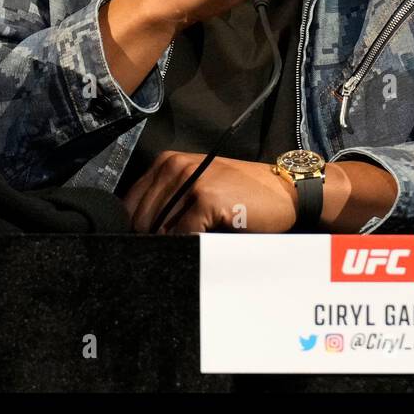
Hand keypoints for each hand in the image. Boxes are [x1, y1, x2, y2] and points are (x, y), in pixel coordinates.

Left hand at [122, 150, 298, 233]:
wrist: (282, 191)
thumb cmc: (242, 193)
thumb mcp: (198, 185)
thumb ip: (168, 199)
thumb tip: (138, 231)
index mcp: (167, 162)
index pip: (130, 203)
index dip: (135, 228)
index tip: (146, 244)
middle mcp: (175, 167)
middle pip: (141, 219)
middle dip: (152, 240)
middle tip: (171, 251)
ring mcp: (190, 182)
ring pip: (159, 230)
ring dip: (171, 246)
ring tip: (189, 248)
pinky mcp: (206, 200)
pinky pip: (182, 236)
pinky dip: (188, 247)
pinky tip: (202, 245)